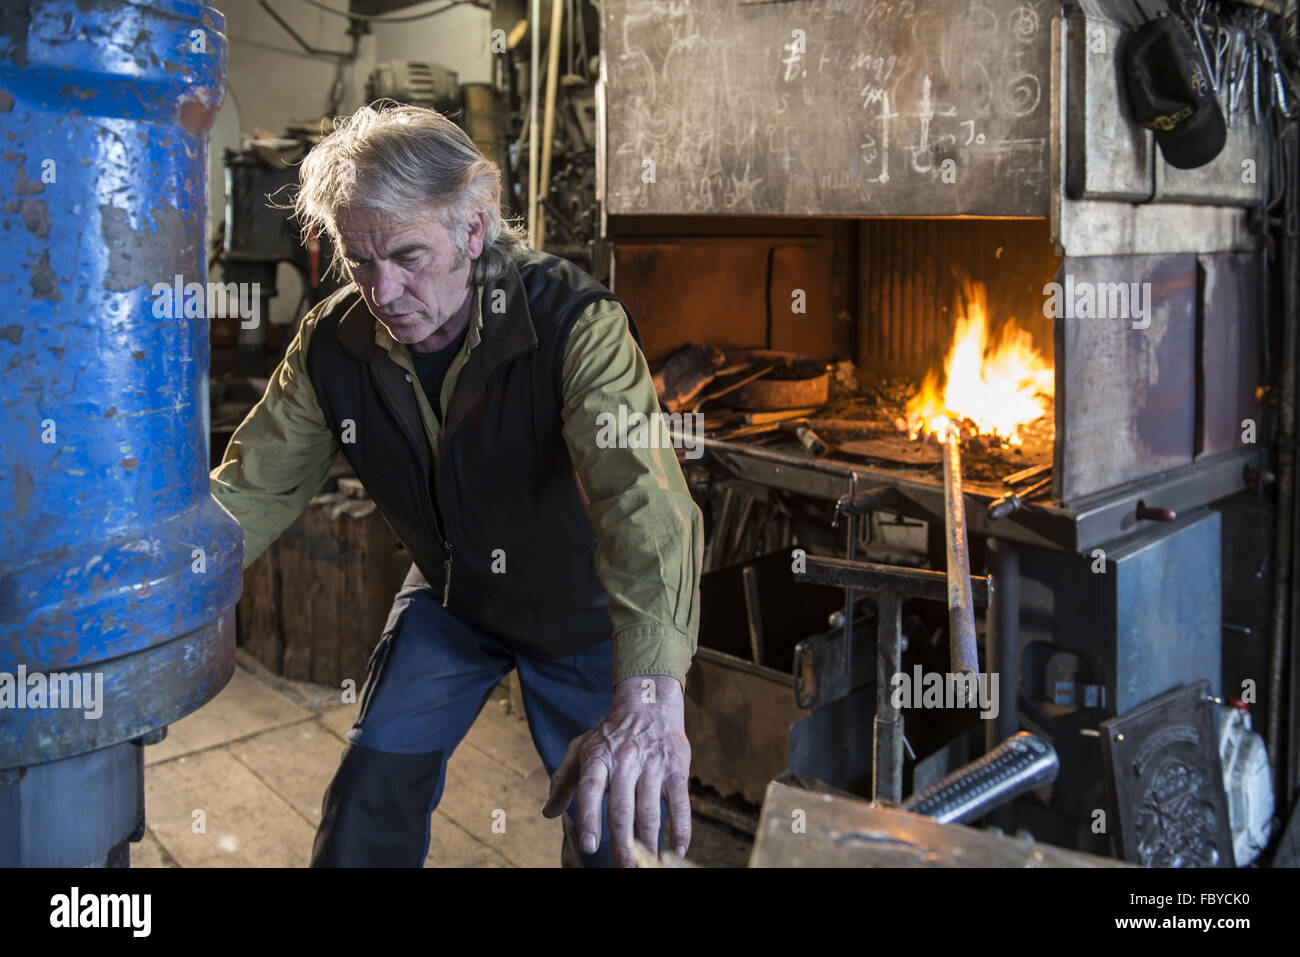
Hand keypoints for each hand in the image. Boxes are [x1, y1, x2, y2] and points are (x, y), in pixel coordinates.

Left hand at [542, 675, 691, 866]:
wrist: (649, 704)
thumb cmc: (610, 733)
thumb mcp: (581, 748)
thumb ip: (563, 780)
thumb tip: (548, 812)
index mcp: (598, 757)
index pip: (590, 789)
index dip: (590, 818)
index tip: (590, 846)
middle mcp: (625, 760)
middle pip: (622, 807)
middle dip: (623, 842)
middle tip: (623, 867)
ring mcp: (653, 764)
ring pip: (651, 809)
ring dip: (650, 841)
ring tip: (647, 864)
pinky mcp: (676, 769)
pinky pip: (681, 802)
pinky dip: (682, 828)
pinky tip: (679, 850)